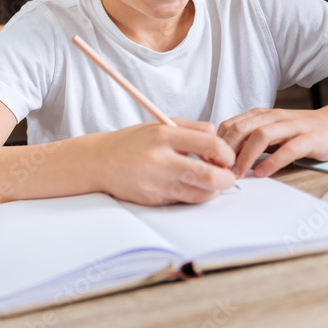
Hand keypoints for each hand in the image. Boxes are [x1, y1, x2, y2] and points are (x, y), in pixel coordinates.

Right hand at [95, 119, 235, 205]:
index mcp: (164, 135)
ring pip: (201, 194)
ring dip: (212, 190)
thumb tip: (221, 142)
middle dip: (226, 179)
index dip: (227, 154)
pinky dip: (193, 195)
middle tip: (226, 176)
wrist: (100, 161)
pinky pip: (184, 201)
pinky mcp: (153, 199)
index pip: (211, 145)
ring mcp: (155, 182)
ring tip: (207, 180)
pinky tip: (187, 185)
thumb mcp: (161, 125)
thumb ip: (193, 128)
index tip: (226, 157)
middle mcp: (159, 159)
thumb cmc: (134, 142)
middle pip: (210, 176)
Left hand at [217, 107, 327, 178]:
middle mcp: (275, 117)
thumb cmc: (304, 132)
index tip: (208, 162)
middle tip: (218, 169)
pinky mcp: (311, 138)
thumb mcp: (274, 133)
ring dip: (245, 155)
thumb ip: (253, 141)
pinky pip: (288, 148)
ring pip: (261, 135)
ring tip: (237, 173)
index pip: (230, 125)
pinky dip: (273, 161)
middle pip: (241, 128)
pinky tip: (262, 173)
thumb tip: (225, 158)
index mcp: (262, 115)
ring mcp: (293, 126)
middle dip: (226, 150)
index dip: (216, 143)